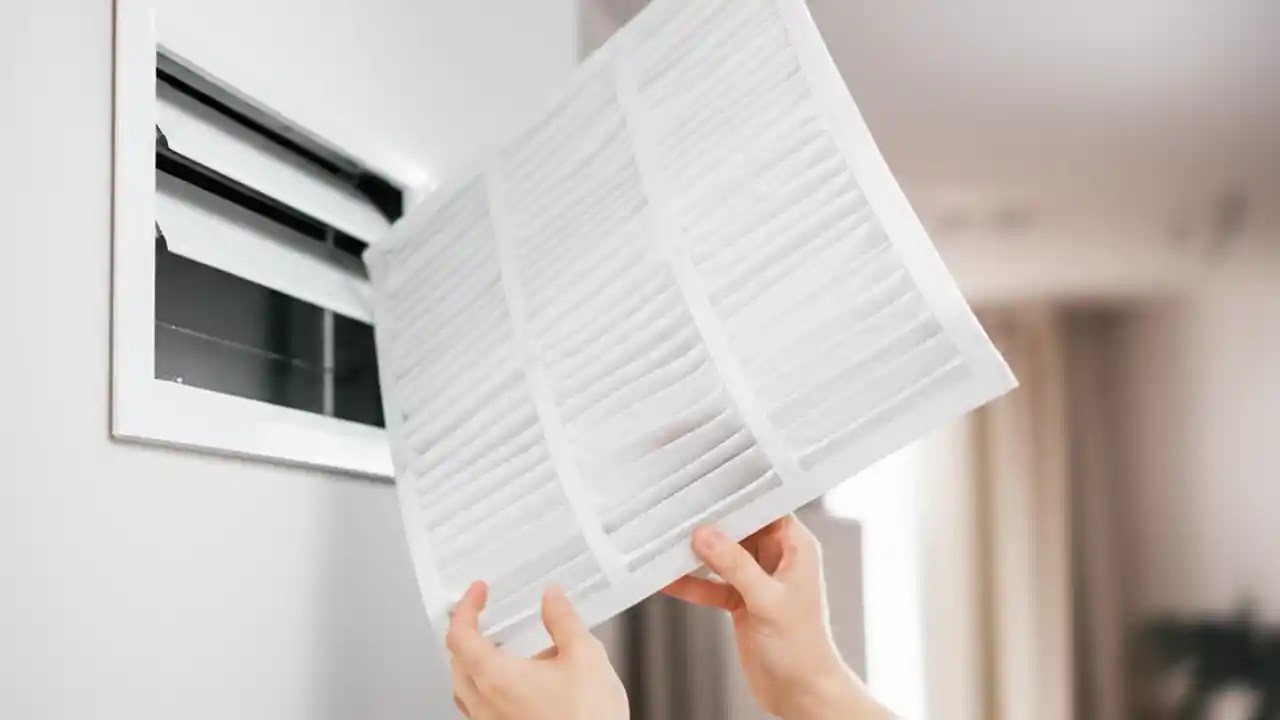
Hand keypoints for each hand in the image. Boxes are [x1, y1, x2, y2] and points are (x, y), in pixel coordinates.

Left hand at [446, 581, 628, 719]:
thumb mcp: (585, 658)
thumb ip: (563, 622)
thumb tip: (552, 599)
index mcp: (496, 680)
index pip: (460, 636)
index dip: (466, 608)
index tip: (478, 593)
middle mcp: (485, 707)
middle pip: (457, 664)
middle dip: (468, 635)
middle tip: (481, 617)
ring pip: (467, 691)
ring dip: (476, 665)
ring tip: (502, 651)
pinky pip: (484, 711)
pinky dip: (491, 689)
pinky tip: (522, 686)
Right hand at [663, 516, 894, 719]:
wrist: (800, 692)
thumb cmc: (804, 649)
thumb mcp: (768, 601)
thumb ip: (735, 566)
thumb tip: (707, 536)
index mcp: (796, 548)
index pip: (767, 507)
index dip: (741, 496)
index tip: (711, 487)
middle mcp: (778, 559)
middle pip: (739, 529)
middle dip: (711, 523)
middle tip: (680, 513)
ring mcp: (758, 580)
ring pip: (721, 557)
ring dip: (696, 555)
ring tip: (668, 544)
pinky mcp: (741, 601)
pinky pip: (712, 585)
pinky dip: (692, 584)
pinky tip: (669, 580)